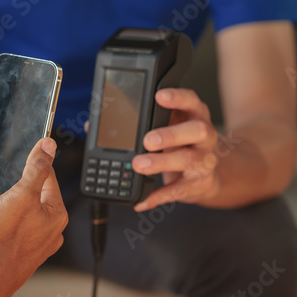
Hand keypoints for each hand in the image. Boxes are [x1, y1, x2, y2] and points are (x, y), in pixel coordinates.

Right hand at [0, 138, 67, 288]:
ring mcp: (23, 245)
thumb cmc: (6, 238)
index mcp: (54, 215)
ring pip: (2, 215)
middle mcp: (43, 231)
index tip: (20, 155)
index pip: (48, 180)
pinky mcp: (4, 254)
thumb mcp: (20, 194)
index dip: (33, 165)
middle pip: (22, 198)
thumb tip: (49, 146)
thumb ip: (36, 168)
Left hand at [131, 88, 219, 211]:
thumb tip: (92, 124)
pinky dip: (157, 196)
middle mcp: (204, 136)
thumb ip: (135, 122)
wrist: (203, 176)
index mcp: (194, 116)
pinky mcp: (197, 184)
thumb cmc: (177, 145)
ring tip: (138, 164)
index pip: (192, 100)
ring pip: (188, 160)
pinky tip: (140, 200)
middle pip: (196, 130)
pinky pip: (177, 190)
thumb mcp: (163, 128)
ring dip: (161, 163)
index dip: (178, 97)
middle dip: (171, 134)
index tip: (159, 96)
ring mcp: (204, 160)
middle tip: (147, 140)